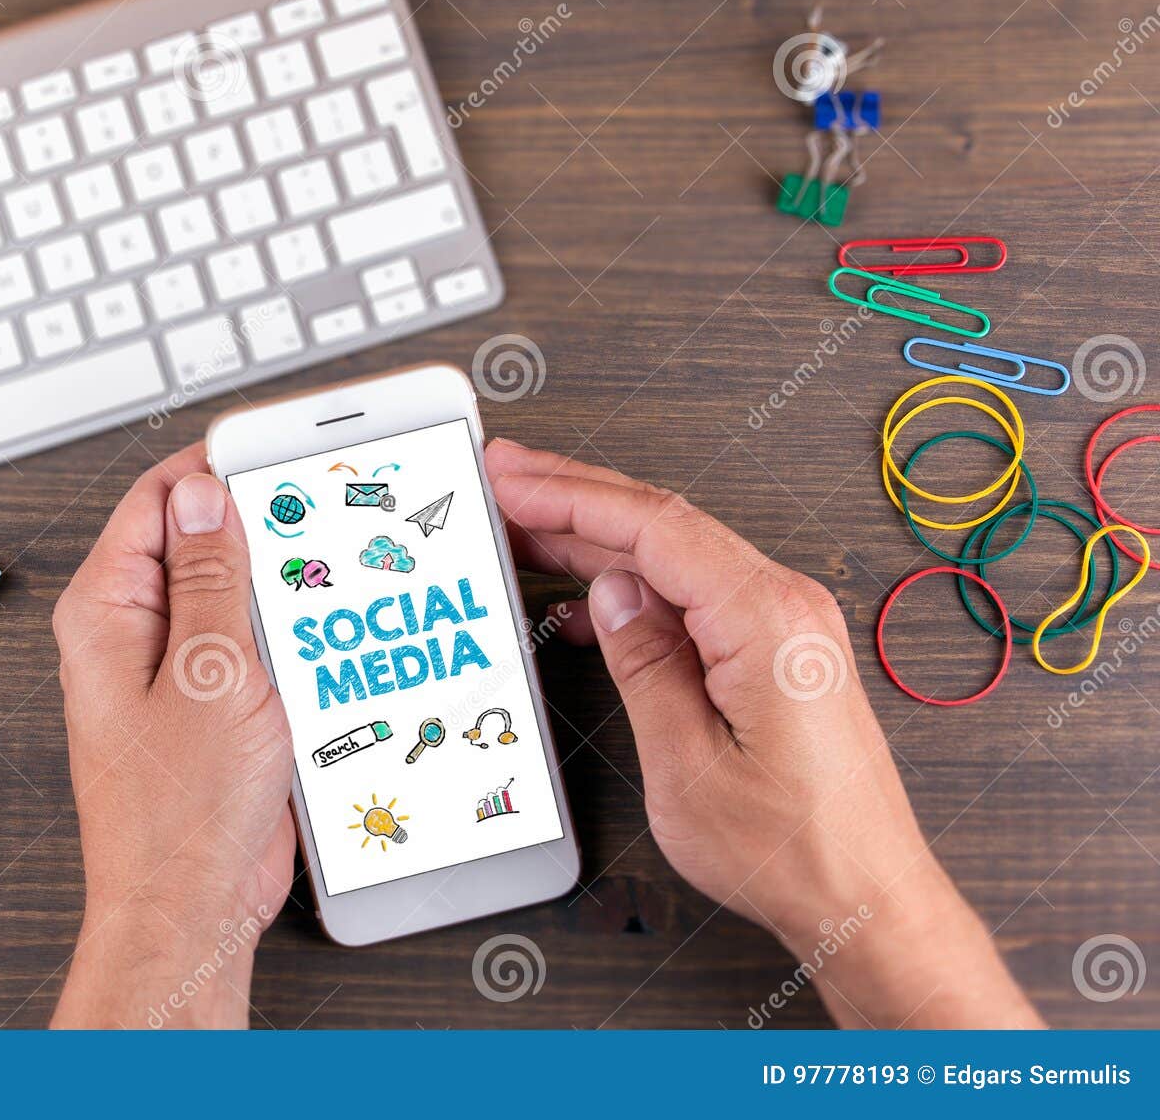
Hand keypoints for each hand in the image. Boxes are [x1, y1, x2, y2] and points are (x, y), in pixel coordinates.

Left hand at [50, 443, 294, 1028]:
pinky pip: (247, 645)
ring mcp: (170, 669)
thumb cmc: (179, 817)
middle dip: (260, 533)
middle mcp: (130, 634)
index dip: (217, 470)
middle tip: (319, 526)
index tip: (276, 455)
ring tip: (327, 587)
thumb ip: (210, 580)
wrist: (191, 906)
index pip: (156, 500)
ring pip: (230, 594)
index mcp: (107, 613)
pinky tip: (322, 643)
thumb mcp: (210, 676)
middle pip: (195, 542)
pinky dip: (285, 638)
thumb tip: (204, 495)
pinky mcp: (207, 703)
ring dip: (278, 591)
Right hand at [485, 438, 1040, 1027]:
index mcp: (765, 620)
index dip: (571, 496)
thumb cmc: (791, 850)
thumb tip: (610, 592)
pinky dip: (634, 584)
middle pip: (664, 524)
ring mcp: (787, 624)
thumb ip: (645, 665)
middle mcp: (785, 606)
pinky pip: (696, 593)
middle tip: (505, 476)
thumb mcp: (686, 766)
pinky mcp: (779, 649)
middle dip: (576, 496)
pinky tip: (585, 599)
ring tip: (526, 528)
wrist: (868, 898)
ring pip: (677, 554)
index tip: (511, 482)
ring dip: (599, 537)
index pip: (653, 528)